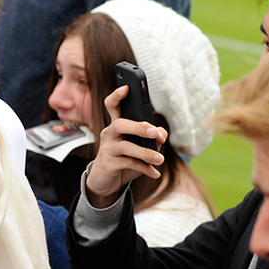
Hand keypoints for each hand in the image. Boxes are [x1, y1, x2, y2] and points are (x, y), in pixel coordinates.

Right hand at [82, 85, 166, 207]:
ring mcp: (107, 149)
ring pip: (125, 147)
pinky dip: (145, 169)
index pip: (112, 105)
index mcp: (117, 125)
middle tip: (155, 133)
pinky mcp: (109, 164)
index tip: (127, 88)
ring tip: (160, 159)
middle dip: (139, 127)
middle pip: (120, 124)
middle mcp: (109, 134)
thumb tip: (161, 135)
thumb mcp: (140, 146)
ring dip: (146, 152)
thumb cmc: (124, 159)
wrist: (106, 181)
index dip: (117, 95)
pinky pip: (129, 164)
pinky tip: (155, 173)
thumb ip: (154, 137)